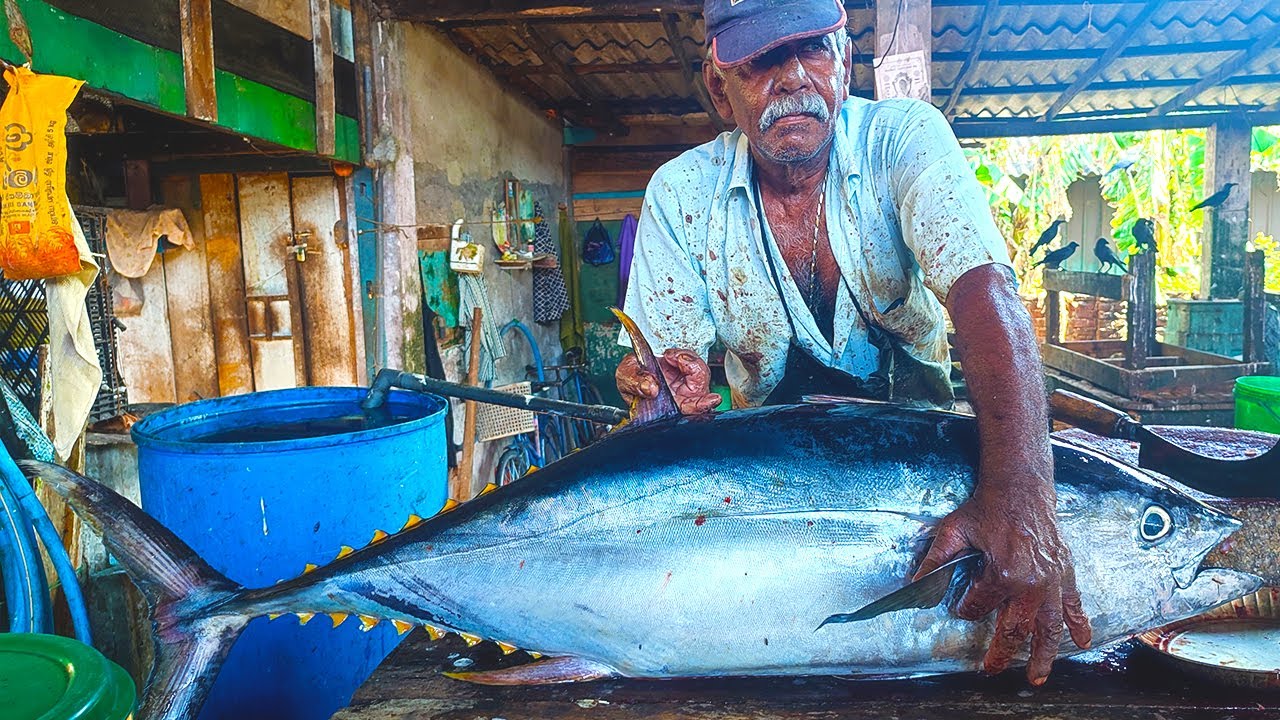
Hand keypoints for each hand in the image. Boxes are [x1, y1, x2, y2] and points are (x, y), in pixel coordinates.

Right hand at [615, 349, 721, 415]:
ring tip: (668, 356)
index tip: (711, 400)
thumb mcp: (626, 378)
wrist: (634, 368)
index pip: (690, 410)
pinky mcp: (688, 370)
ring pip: (700, 373)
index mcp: (668, 409)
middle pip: (701, 390)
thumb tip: (650, 387)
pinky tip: (670, 355)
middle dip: (696, 371)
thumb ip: (634, 382)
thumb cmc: (633, 379)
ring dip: (687, 360)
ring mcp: (687, 385)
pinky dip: (684, 355)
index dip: (703, 406)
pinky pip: (694, 362)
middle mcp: (682, 399)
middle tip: (681, 359)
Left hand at [914, 483, 1090, 684]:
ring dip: (1042, 655)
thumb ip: (934, 560)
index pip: (978, 608)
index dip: (966, 611)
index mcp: (1002, 574)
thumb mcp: (953, 531)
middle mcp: (1030, 584)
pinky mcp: (1065, 573)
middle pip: (1014, 630)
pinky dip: (1080, 626)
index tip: (961, 610)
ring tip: (1037, 676)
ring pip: (1048, 628)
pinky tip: (1081, 644)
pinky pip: (1075, 605)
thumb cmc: (986, 508)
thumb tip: (915, 584)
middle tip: (991, 669)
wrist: (1020, 488)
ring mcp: (1051, 581)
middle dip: (1001, 653)